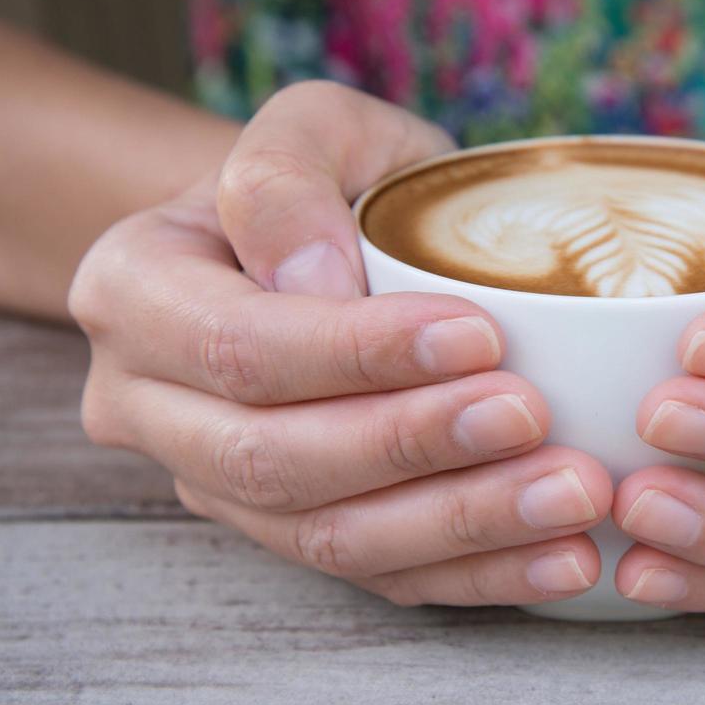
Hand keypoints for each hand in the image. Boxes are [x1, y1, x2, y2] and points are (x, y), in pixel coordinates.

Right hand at [71, 83, 609, 605]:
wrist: (326, 244)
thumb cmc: (330, 176)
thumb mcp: (312, 126)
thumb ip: (287, 176)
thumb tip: (317, 278)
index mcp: (133, 293)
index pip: (238, 345)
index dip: (356, 352)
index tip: (479, 334)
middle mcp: (147, 407)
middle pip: (272, 459)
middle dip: (411, 447)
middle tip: (531, 418)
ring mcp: (215, 486)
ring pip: (325, 538)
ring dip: (458, 526)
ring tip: (572, 497)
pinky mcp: (291, 535)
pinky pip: (377, 578)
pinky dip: (478, 576)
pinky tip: (564, 559)